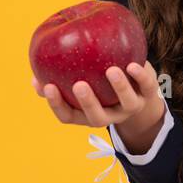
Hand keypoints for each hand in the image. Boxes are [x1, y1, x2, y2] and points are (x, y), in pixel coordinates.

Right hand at [32, 61, 164, 128]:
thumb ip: (58, 78)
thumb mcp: (80, 80)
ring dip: (119, 87)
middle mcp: (109, 114)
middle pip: (97, 118)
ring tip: (111, 71)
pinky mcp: (148, 94)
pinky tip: (133, 64)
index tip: (48, 86)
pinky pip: (147, 87)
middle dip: (88, 103)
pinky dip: (141, 77)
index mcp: (87, 113)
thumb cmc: (98, 81)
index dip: (57, 105)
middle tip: (79, 85)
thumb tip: (34, 77)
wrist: (138, 90)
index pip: (68, 116)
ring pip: (126, 103)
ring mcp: (129, 107)